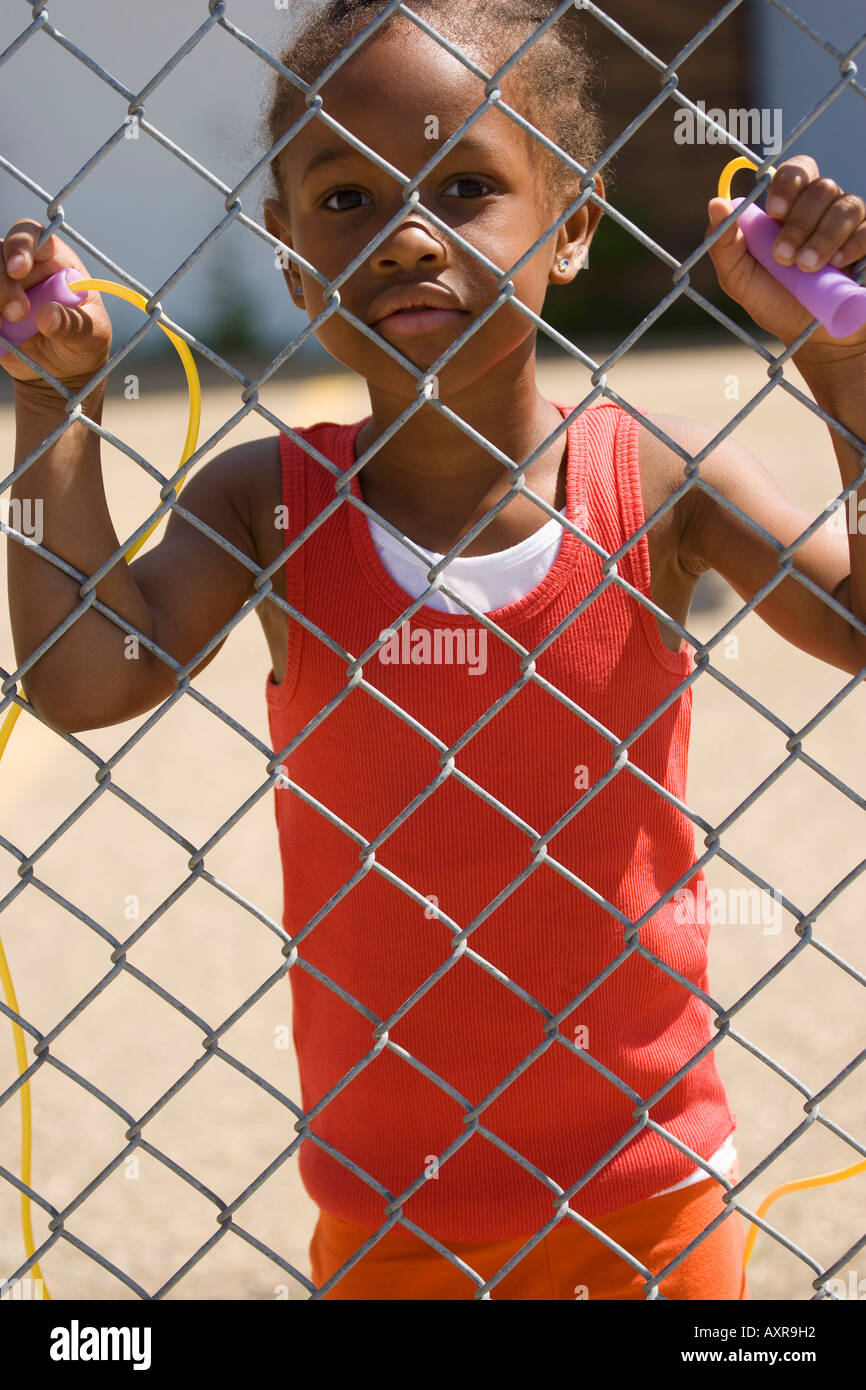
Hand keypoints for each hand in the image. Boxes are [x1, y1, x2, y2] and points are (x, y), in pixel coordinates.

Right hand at [0, 219, 111, 390]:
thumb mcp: (90, 337)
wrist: (63, 372)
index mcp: (56, 261)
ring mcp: (6, 285)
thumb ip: (73, 325)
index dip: (22, 245)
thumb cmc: (83, 345)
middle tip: (17, 313)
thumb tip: (47, 315)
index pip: (35, 236)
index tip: (19, 270)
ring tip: (4, 325)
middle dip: (3, 281)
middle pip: (0, 252)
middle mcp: (27, 267)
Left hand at [706, 157, 865, 351]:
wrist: (808, 336)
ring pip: (847, 206)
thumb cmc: (773, 300)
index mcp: (790, 207)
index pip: (796, 171)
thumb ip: (724, 243)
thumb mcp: (739, 278)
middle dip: (800, 222)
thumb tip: (715, 202)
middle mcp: (822, 208)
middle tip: (784, 257)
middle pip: (821, 188)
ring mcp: (849, 224)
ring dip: (824, 236)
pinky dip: (852, 244)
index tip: (776, 211)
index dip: (788, 183)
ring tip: (807, 268)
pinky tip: (837, 264)